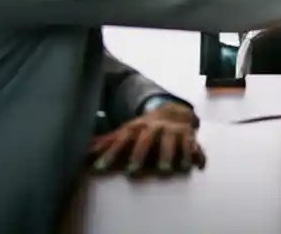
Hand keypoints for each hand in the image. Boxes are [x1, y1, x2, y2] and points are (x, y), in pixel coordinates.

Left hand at [88, 103, 204, 176]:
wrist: (173, 110)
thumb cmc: (145, 128)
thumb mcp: (126, 131)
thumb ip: (106, 143)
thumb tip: (83, 152)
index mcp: (137, 128)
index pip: (121, 140)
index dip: (110, 154)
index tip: (99, 168)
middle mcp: (155, 128)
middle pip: (146, 139)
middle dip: (139, 153)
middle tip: (132, 171)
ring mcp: (173, 131)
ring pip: (172, 141)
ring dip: (170, 154)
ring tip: (167, 169)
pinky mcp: (189, 135)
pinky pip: (194, 145)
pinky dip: (196, 155)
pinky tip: (197, 166)